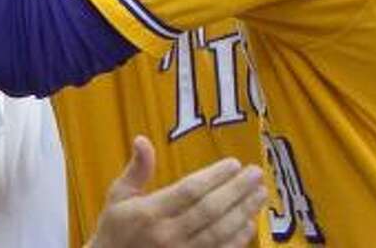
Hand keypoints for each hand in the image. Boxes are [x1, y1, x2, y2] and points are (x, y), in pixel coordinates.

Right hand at [88, 137, 265, 247]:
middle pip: (210, 210)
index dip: (214, 177)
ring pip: (220, 233)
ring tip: (260, 194)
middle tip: (257, 174)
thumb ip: (136, 170)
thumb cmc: (115, 230)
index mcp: (150, 213)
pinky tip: (249, 224)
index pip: (189, 191)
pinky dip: (237, 240)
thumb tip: (142, 139)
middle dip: (237, 191)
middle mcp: (168, 235)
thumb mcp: (117, 197)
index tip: (234, 163)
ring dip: (243, 212)